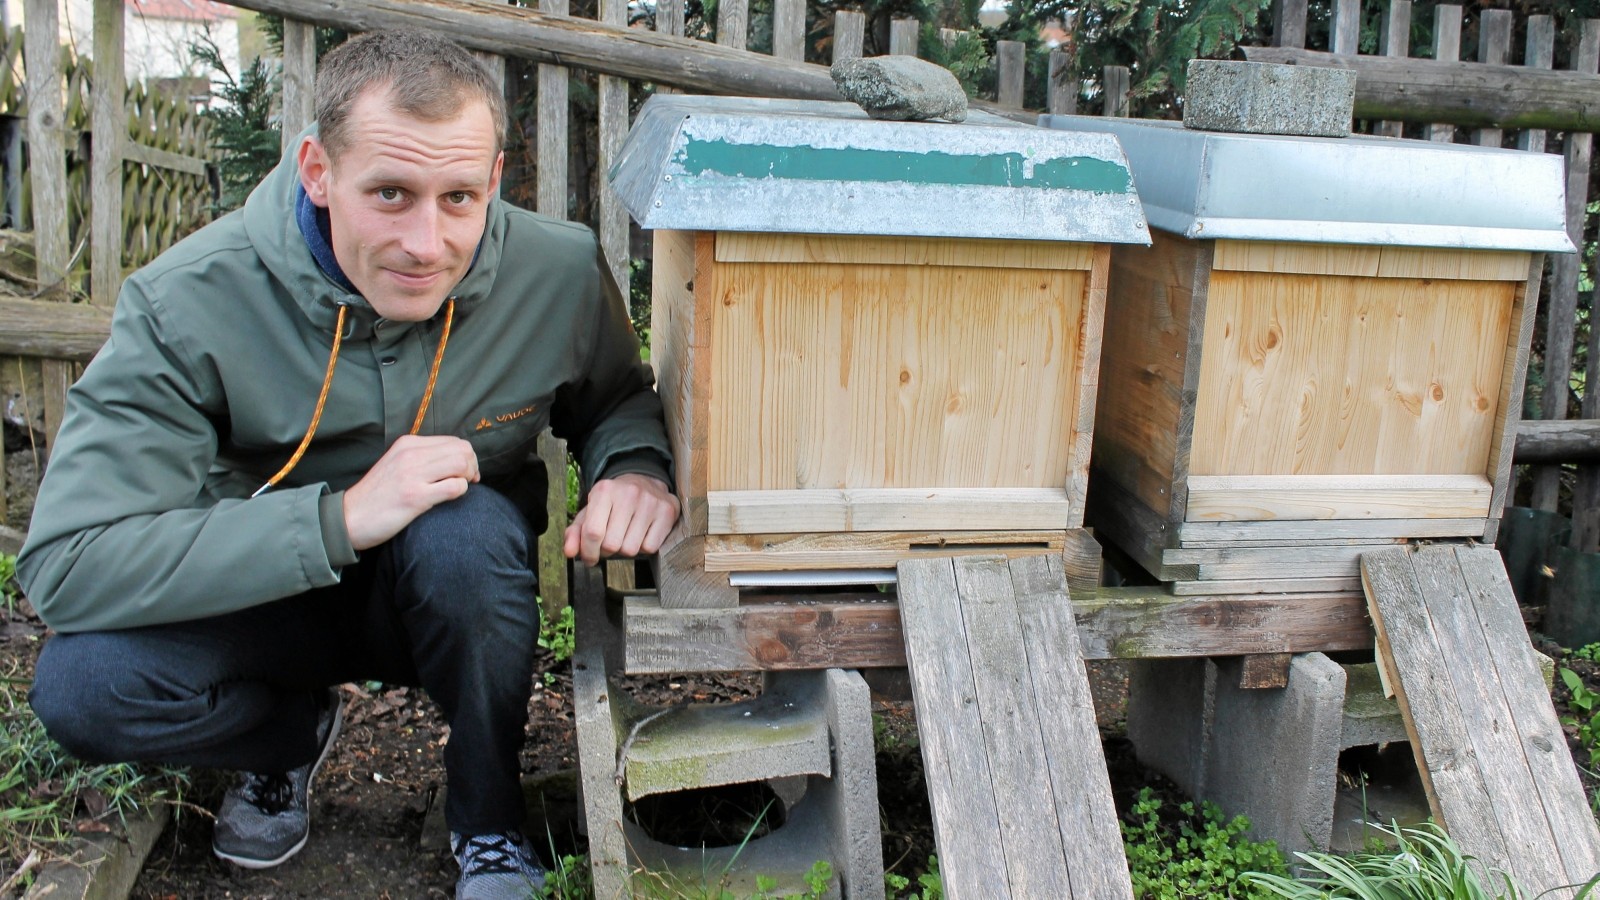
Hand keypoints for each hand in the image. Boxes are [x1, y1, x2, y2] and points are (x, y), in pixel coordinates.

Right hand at [343, 435, 479, 550]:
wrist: (349, 517)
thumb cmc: (376, 495)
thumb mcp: (395, 464)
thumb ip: (420, 457)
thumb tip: (454, 460)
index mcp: (407, 444)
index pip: (454, 441)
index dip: (467, 457)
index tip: (465, 474)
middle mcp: (411, 454)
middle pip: (463, 450)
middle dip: (472, 466)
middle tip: (469, 482)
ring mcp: (413, 474)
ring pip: (461, 464)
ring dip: (468, 478)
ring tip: (460, 488)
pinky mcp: (415, 497)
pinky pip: (454, 487)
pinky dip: (460, 492)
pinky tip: (449, 498)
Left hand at [563, 473, 678, 565]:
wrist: (645, 482)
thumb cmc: (613, 502)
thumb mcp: (590, 511)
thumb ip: (575, 532)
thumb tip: (569, 552)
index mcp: (604, 490)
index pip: (593, 532)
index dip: (588, 552)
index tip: (589, 558)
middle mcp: (629, 493)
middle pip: (612, 545)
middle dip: (607, 551)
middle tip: (609, 544)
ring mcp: (651, 502)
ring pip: (631, 549)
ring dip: (625, 550)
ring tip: (626, 536)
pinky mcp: (667, 512)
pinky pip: (650, 548)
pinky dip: (643, 547)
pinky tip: (642, 534)